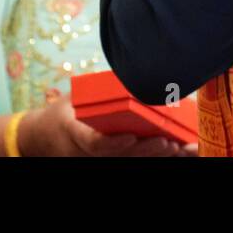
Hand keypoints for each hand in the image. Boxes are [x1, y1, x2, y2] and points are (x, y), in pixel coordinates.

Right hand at [17, 94, 192, 156]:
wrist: (47, 138)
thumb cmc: (66, 113)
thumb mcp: (74, 99)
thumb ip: (98, 91)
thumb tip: (129, 71)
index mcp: (77, 135)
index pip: (96, 144)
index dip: (114, 143)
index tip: (131, 136)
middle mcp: (92, 154)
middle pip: (122, 156)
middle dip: (148, 150)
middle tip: (170, 142)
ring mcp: (105, 160)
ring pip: (134, 161)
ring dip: (162, 156)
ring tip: (184, 147)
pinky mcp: (116, 160)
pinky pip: (139, 160)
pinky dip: (162, 156)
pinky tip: (183, 150)